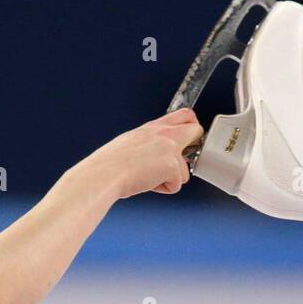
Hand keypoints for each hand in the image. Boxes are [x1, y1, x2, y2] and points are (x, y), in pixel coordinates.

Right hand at [87, 109, 203, 198]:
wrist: (106, 172)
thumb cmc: (111, 163)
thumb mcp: (131, 143)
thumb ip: (149, 144)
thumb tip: (155, 155)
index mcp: (153, 127)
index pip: (183, 114)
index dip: (190, 125)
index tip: (189, 138)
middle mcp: (165, 134)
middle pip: (196, 129)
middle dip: (195, 145)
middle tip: (179, 161)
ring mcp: (170, 148)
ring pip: (185, 169)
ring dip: (171, 178)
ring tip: (149, 177)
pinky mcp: (172, 166)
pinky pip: (176, 185)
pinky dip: (163, 189)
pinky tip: (148, 183)